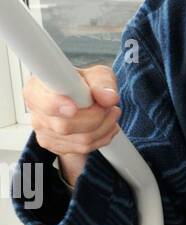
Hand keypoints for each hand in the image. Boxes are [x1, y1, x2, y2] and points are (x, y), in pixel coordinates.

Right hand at [23, 65, 120, 186]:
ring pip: (79, 140)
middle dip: (96, 117)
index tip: (73, 108)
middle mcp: (36, 111)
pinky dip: (101, 138)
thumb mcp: (96, 75)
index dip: (56, 105)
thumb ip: (103, 83)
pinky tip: (105, 126)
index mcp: (37, 89)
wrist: (79, 100)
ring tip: (110, 113)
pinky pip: (83, 149)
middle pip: (65, 126)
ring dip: (104, 128)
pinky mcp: (54, 146)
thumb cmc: (82, 84)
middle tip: (109, 106)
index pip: (42, 101)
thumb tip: (108, 97)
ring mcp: (43, 132)